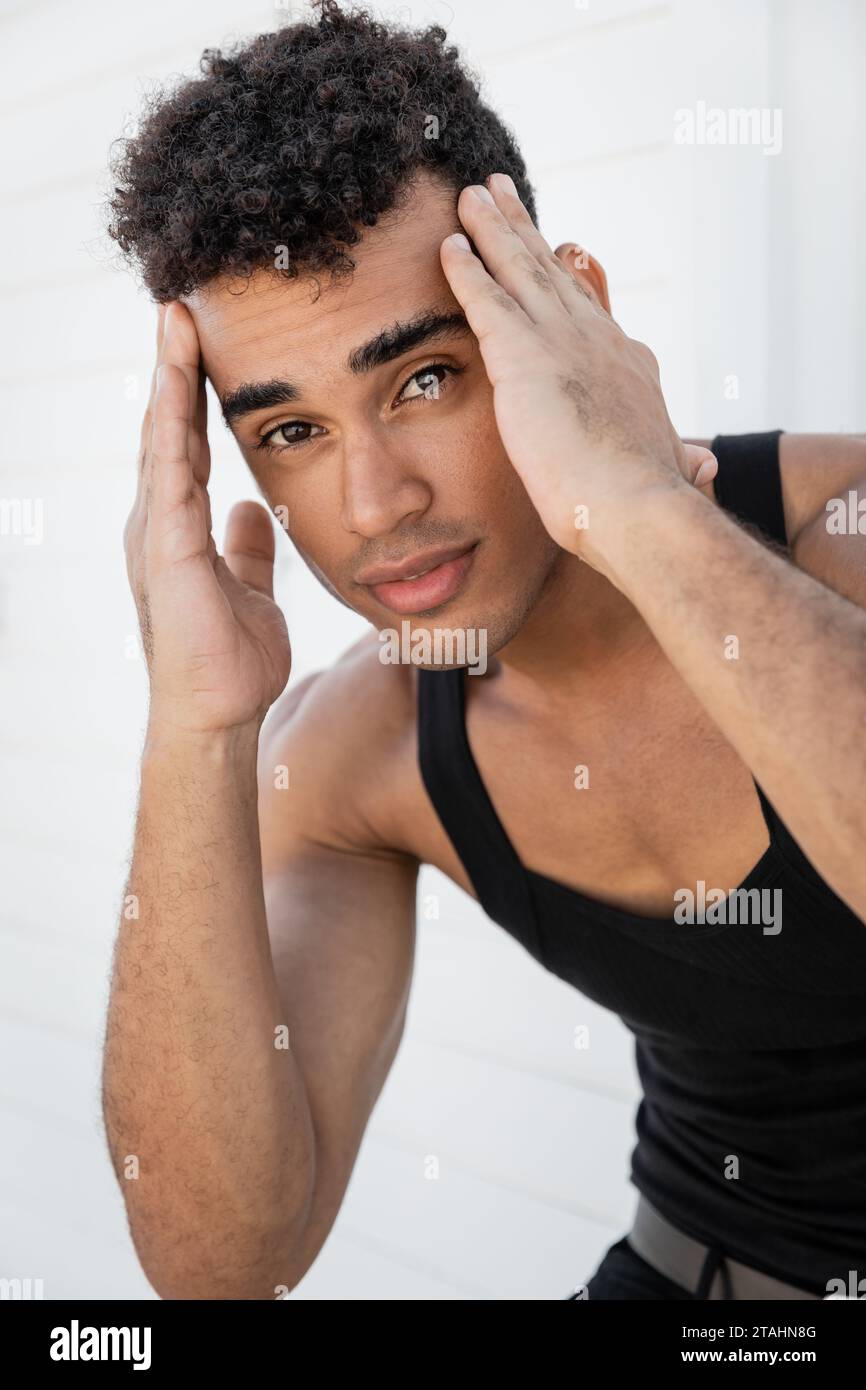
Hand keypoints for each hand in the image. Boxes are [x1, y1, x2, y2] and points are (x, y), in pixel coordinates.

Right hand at [124, 302, 290, 736]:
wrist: (217, 716)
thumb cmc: (232, 663)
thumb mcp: (251, 590)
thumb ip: (249, 550)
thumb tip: (254, 512)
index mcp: (178, 527)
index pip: (185, 443)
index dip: (192, 392)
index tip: (204, 339)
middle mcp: (158, 522)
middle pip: (165, 428)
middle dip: (173, 367)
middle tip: (180, 306)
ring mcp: (155, 534)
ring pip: (160, 439)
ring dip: (167, 378)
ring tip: (175, 320)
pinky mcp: (164, 550)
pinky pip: (168, 473)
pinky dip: (170, 424)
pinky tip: (174, 383)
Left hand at [439, 173, 716, 570]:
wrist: (638, 507)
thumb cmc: (650, 503)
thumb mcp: (670, 468)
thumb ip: (682, 458)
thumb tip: (706, 465)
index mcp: (627, 364)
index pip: (586, 310)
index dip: (563, 276)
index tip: (551, 248)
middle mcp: (597, 340)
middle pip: (550, 271)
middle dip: (522, 229)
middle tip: (499, 191)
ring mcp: (560, 343)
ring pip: (518, 270)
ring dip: (491, 229)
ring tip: (471, 195)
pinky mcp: (523, 357)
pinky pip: (486, 301)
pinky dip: (465, 270)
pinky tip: (449, 245)